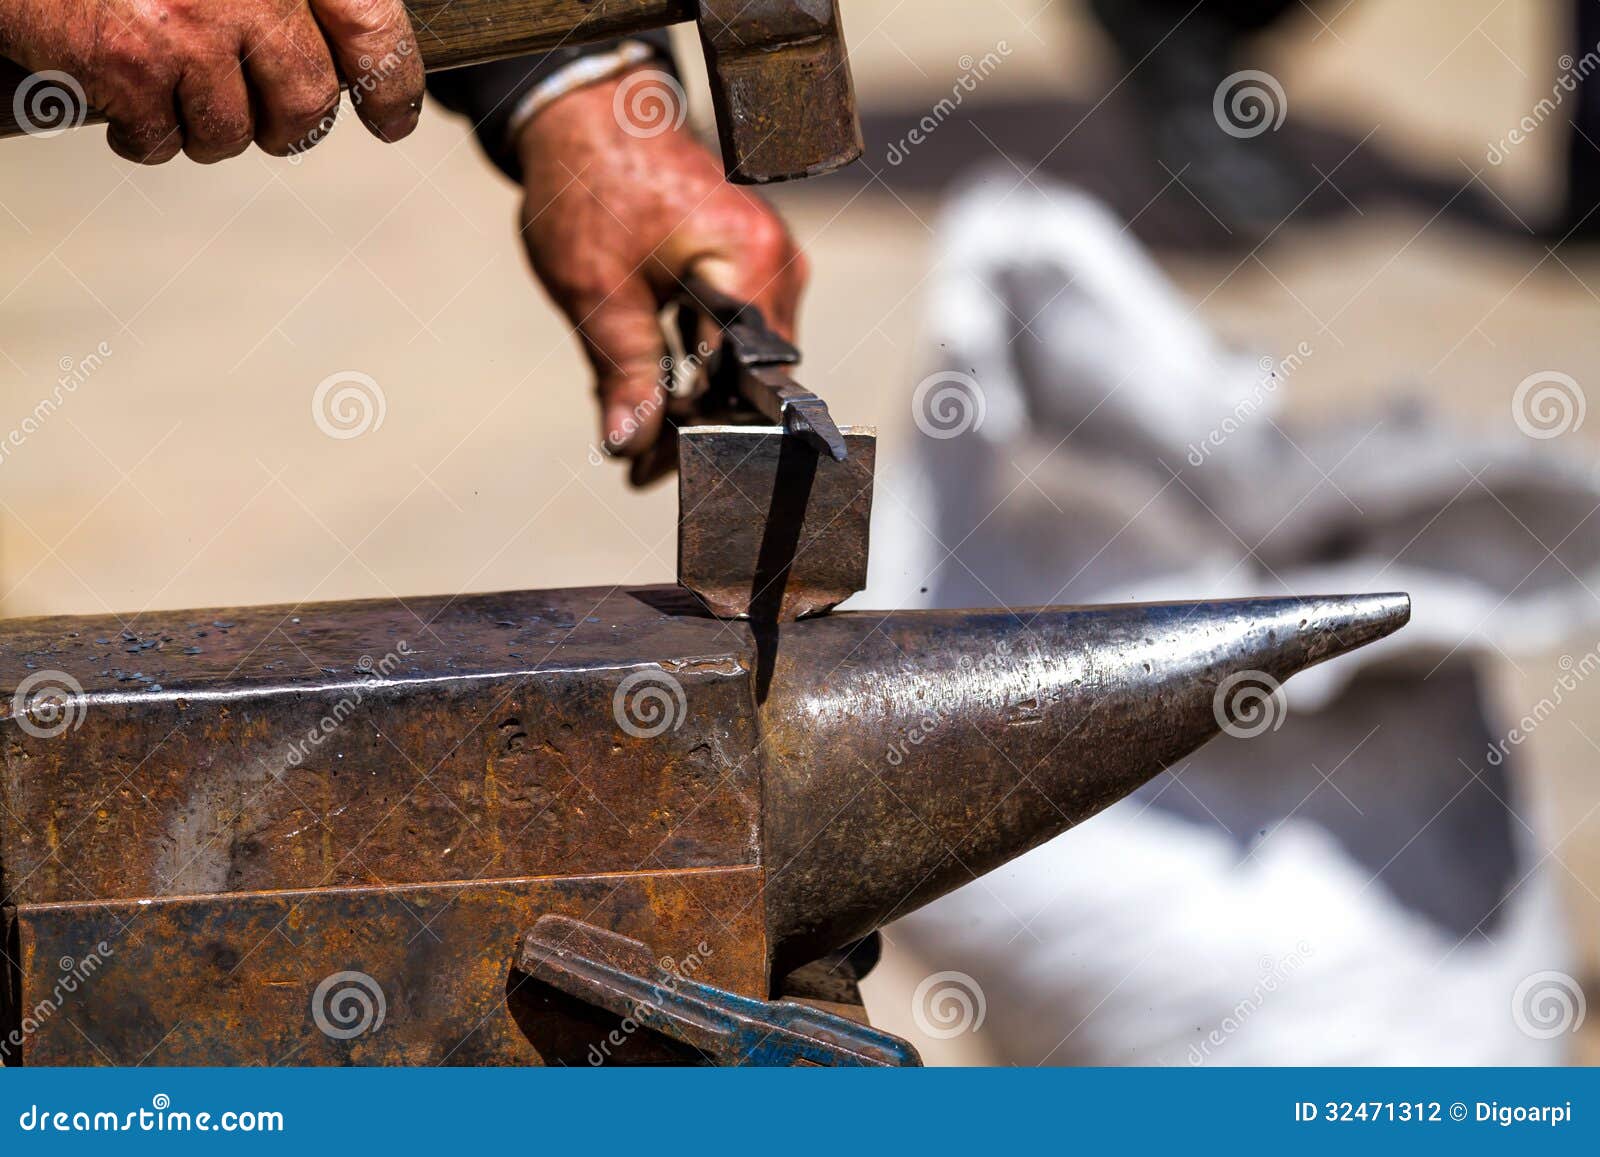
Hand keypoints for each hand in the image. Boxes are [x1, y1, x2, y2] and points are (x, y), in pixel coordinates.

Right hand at [0, 0, 424, 162]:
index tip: (390, 117)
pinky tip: (119, 96)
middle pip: (308, 98)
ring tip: (168, 89)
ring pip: (234, 130)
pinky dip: (140, 133)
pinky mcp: (133, 62)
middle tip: (265, 120)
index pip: (373, 26)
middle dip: (287, 124)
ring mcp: (193, 22)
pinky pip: (162, 139)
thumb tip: (340, 60)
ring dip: (203, 128)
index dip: (391, 83)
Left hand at [515, 65, 807, 459]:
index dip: (706, 434)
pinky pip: (731, 336)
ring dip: (692, 400)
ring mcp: (770, 267)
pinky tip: (655, 392)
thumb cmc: (591, 185)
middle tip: (640, 467)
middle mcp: (779, 266)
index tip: (662, 473)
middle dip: (695, 425)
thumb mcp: (597, 290)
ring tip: (640, 438)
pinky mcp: (750, 270)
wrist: (590, 115)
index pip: (748, 381)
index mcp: (752, 265)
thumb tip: (631, 445)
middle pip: (750, 378)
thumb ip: (623, 372)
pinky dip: (694, 365)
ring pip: (740, 363)